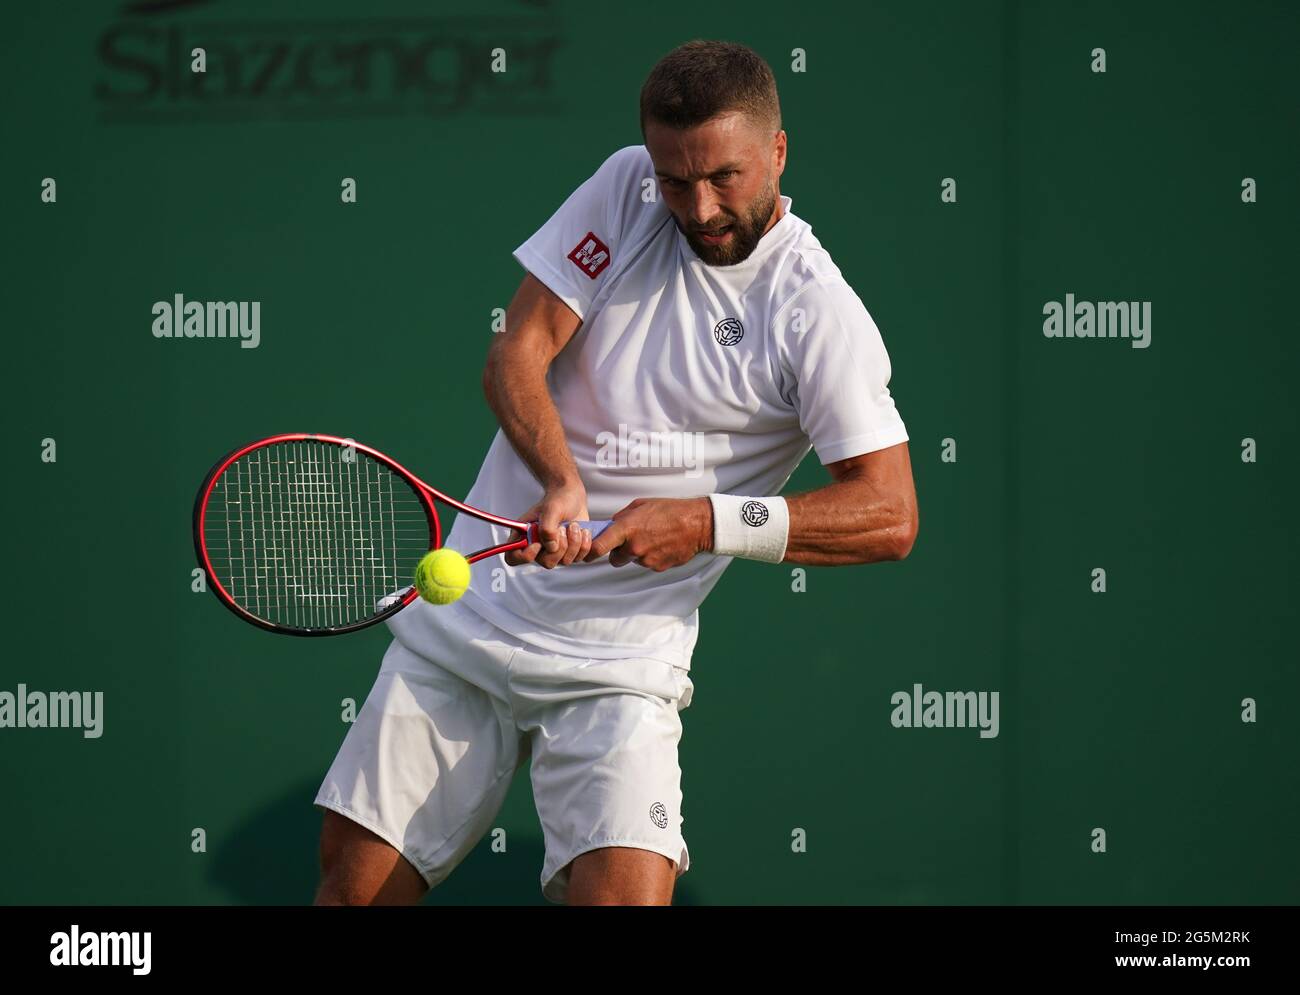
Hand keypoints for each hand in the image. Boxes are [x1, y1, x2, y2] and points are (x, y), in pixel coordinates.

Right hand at [504, 480, 594, 568]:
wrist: (573, 497)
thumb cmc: (558, 500)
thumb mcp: (551, 509)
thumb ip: (547, 528)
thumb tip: (551, 547)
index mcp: (524, 536)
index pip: (513, 558)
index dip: (525, 557)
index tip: (538, 544)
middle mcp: (538, 548)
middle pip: (547, 563)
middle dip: (560, 546)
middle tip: (563, 528)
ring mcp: (555, 552)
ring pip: (565, 561)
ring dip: (574, 542)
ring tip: (574, 525)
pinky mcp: (571, 552)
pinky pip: (580, 558)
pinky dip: (585, 545)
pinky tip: (584, 531)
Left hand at [584, 497, 712, 570]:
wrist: (697, 524)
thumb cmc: (670, 510)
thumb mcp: (641, 505)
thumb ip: (622, 517)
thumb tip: (612, 525)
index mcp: (627, 528)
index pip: (599, 547)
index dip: (590, 552)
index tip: (588, 554)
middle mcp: (634, 546)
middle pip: (614, 559)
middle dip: (618, 552)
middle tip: (629, 541)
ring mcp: (646, 559)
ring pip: (632, 561)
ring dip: (637, 553)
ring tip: (652, 538)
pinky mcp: (657, 567)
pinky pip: (647, 564)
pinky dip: (651, 556)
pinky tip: (661, 544)